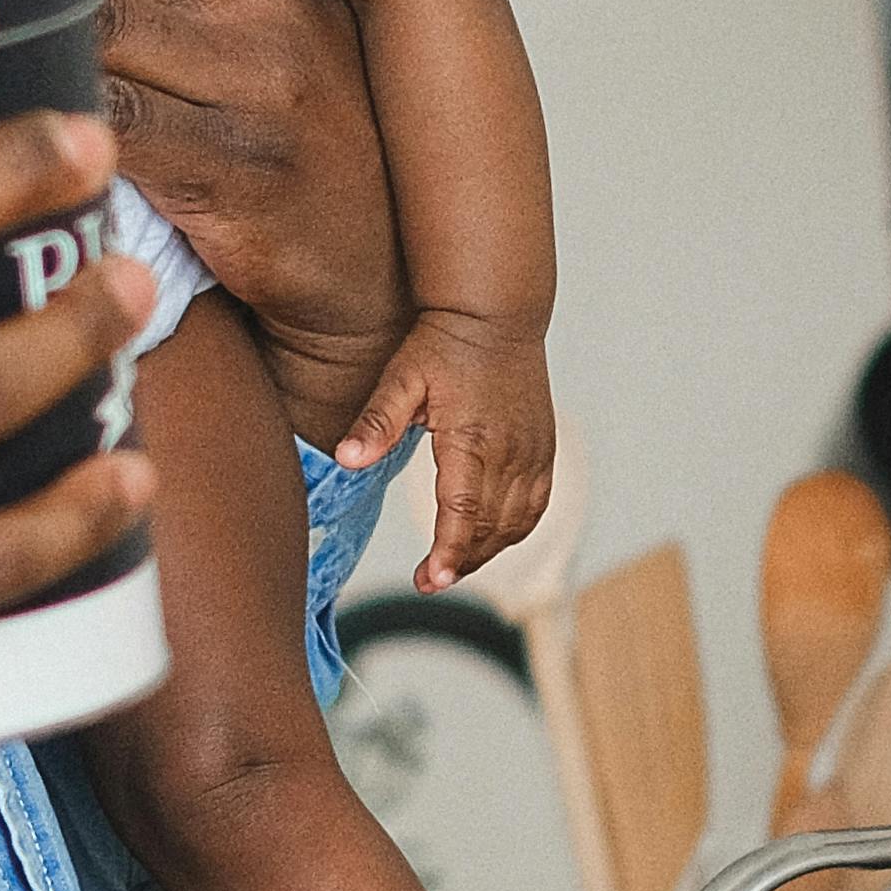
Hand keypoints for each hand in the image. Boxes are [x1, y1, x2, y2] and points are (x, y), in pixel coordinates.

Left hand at [345, 311, 552, 586]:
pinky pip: (536, 506)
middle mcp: (511, 451)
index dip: (449, 552)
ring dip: (488, 551)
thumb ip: (377, 421)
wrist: (495, 310)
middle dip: (462, 561)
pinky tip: (489, 538)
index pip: (463, 512)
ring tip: (454, 565)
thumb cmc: (443, 343)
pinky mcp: (545, 447)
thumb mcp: (402, 377)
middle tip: (429, 581)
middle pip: (490, 528)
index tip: (433, 580)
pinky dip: (514, 530)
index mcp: (473, 439)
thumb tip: (345, 459)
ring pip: (517, 524)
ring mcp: (534, 451)